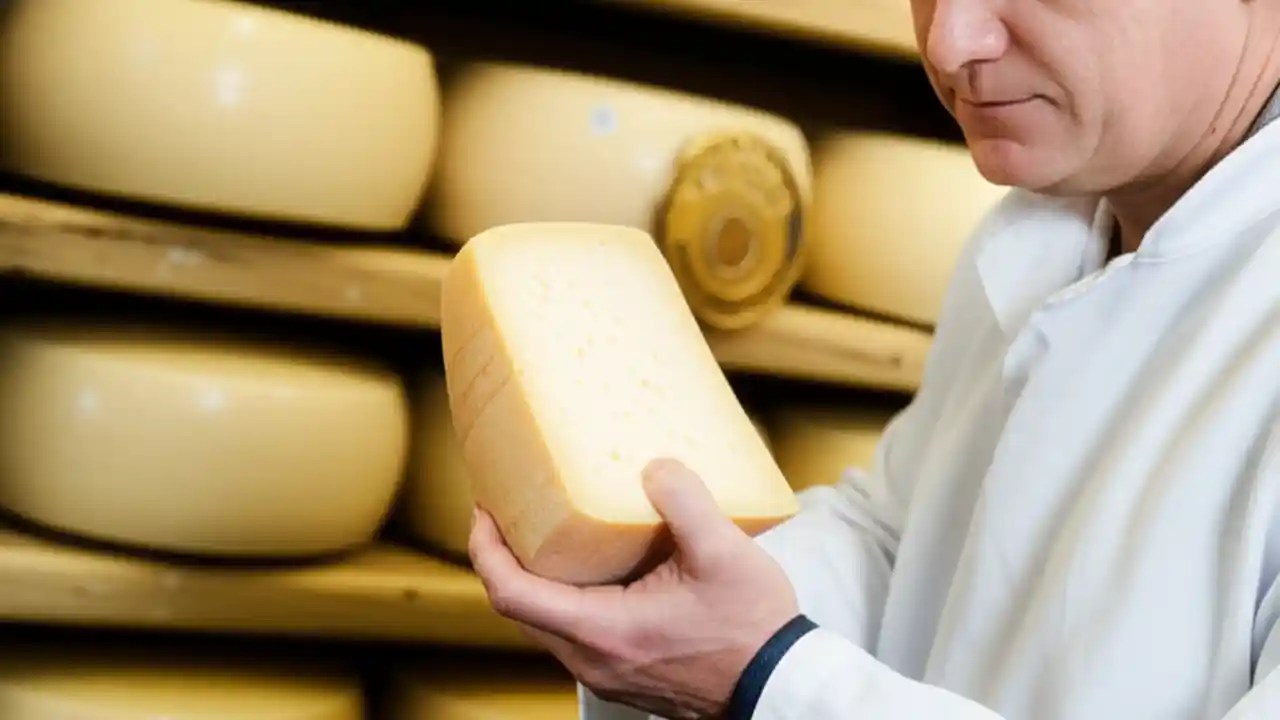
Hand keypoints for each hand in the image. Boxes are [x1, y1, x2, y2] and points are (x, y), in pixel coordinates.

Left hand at [469, 458, 799, 719]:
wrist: (777, 684)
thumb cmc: (751, 628)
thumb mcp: (724, 554)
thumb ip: (686, 502)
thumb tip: (655, 466)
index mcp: (602, 630)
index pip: (510, 592)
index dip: (485, 548)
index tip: (484, 509)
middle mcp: (592, 659)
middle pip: (518, 606)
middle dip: (504, 556)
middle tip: (509, 509)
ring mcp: (604, 670)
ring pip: (544, 621)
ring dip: (534, 576)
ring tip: (545, 528)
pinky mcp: (621, 670)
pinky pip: (571, 630)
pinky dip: (565, 594)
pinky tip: (591, 562)